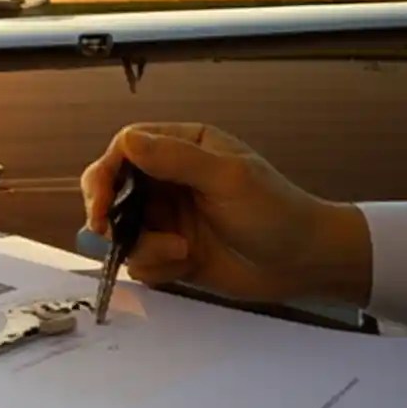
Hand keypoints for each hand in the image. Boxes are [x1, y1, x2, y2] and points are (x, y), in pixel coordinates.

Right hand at [80, 122, 370, 304]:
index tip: (100, 202)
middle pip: (111, 187)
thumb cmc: (276, 212)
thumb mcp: (228, 179)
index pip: (126, 148)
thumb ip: (176, 159)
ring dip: (143, 245)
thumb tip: (127, 141)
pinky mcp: (170, 251)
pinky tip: (187, 265)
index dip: (104, 173)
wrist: (306, 265)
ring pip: (121, 229)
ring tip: (179, 253)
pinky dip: (157, 265)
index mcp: (183, 147)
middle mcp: (168, 179)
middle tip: (106, 233)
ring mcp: (167, 217)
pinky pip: (139, 259)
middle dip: (106, 212)